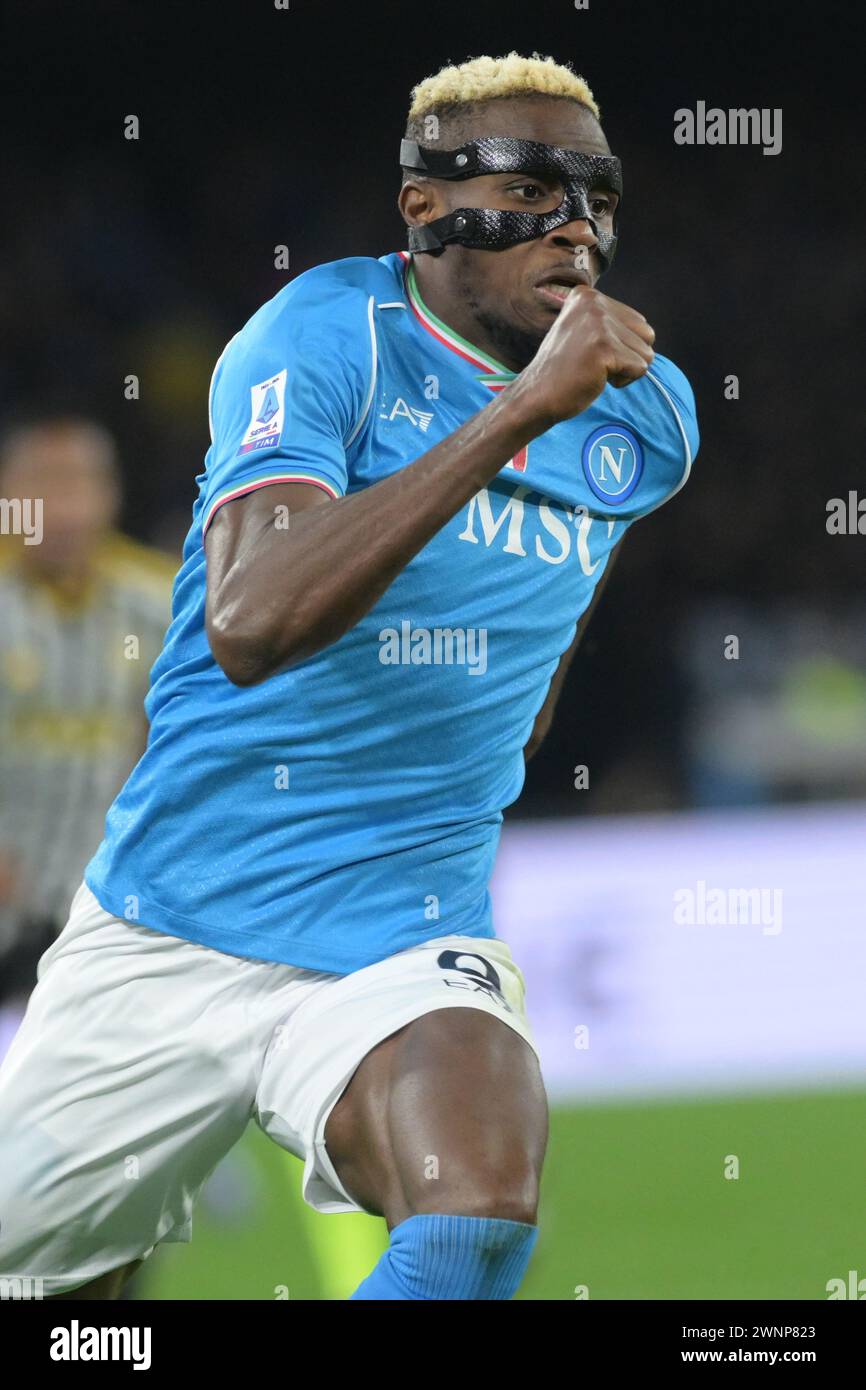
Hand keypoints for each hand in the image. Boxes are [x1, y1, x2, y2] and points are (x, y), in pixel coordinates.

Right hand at [508, 286, 655, 430]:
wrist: (536, 396)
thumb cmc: (564, 371)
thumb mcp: (584, 332)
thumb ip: (611, 323)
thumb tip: (649, 332)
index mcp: (587, 295)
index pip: (637, 322)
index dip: (621, 346)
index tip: (590, 352)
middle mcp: (593, 303)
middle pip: (647, 334)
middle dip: (629, 356)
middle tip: (595, 364)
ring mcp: (599, 324)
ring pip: (646, 353)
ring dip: (625, 370)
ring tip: (595, 370)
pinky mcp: (604, 347)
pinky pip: (640, 368)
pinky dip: (623, 381)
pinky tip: (596, 378)